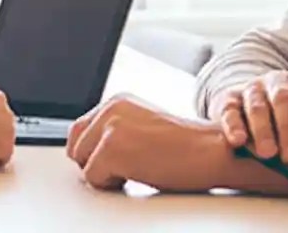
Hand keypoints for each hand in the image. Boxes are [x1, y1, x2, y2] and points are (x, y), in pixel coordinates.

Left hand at [66, 94, 225, 191]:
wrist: (211, 151)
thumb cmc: (184, 147)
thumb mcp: (142, 128)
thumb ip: (116, 131)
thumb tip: (86, 150)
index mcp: (117, 101)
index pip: (79, 130)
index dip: (93, 153)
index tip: (115, 160)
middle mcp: (111, 108)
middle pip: (76, 147)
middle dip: (95, 163)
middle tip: (127, 168)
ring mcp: (110, 127)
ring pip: (83, 163)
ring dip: (105, 174)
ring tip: (136, 169)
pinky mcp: (112, 148)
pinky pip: (94, 179)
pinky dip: (113, 185)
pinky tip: (139, 175)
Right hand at [207, 70, 287, 164]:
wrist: (252, 110)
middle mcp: (278, 82)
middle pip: (283, 97)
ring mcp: (252, 89)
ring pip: (257, 104)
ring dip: (262, 129)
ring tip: (268, 154)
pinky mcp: (227, 99)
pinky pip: (229, 109)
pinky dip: (233, 124)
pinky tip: (239, 141)